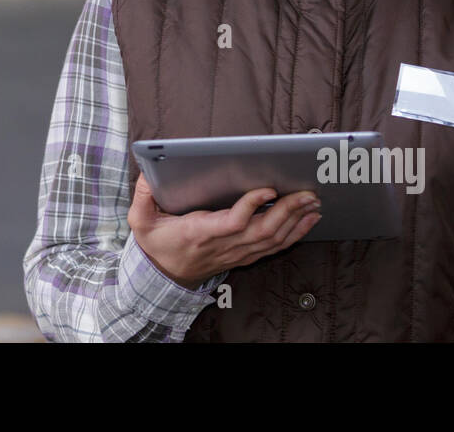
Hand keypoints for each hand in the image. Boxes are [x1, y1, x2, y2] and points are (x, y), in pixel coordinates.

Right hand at [128, 174, 321, 289]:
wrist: (164, 277)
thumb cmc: (157, 245)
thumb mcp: (140, 222)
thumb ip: (142, 198)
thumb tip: (147, 176)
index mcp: (201, 232)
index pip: (232, 222)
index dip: (252, 206)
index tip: (267, 188)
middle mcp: (223, 245)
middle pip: (263, 230)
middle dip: (288, 211)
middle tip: (307, 192)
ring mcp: (237, 253)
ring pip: (273, 240)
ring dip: (297, 221)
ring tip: (313, 202)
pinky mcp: (244, 256)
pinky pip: (275, 247)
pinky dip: (295, 234)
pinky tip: (309, 220)